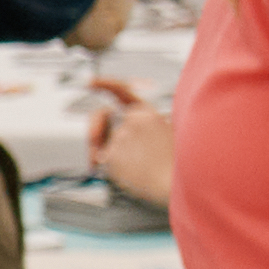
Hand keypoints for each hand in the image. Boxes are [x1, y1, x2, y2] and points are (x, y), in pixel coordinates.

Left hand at [85, 95, 174, 209]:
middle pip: (105, 120)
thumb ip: (148, 126)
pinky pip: (103, 160)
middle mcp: (132, 121)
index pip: (122, 92)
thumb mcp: (170, 135)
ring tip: (136, 165)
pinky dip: (112, 167)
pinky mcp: (111, 154)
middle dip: (99, 128)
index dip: (105, 85)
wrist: (176, 185)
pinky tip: (131, 173)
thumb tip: (128, 126)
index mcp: (148, 114)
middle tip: (101, 141)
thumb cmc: (178, 166)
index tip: (91, 83)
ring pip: (106, 142)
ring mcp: (121, 136)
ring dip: (113, 152)